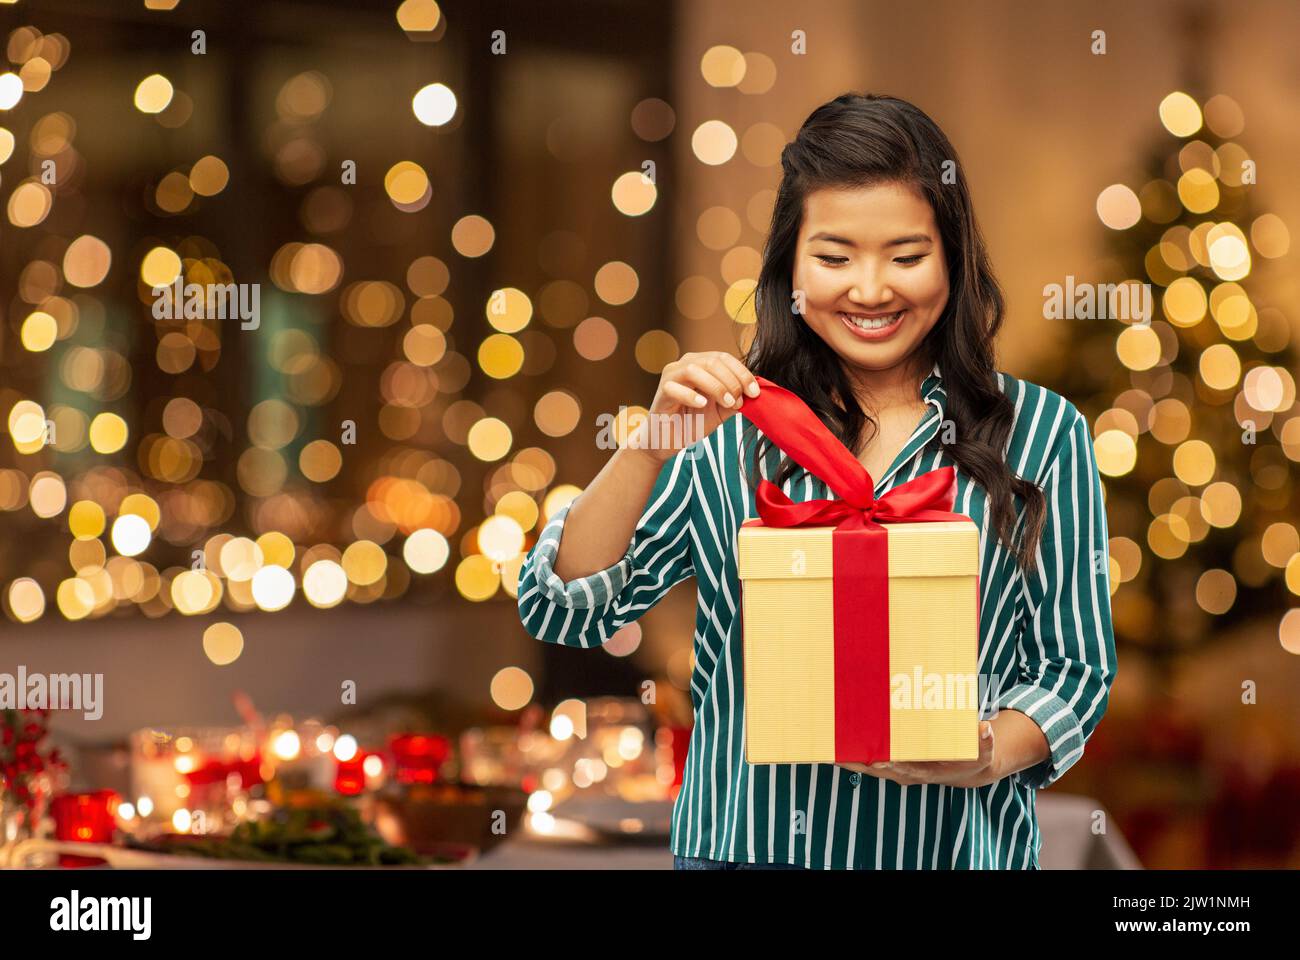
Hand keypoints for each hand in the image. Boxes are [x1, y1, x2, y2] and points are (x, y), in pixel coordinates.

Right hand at [635, 352, 760, 462]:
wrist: (667, 441)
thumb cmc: (692, 422)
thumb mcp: (720, 411)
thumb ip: (735, 400)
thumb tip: (754, 393)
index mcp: (701, 364)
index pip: (724, 358)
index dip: (742, 373)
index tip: (755, 392)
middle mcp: (684, 365)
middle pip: (712, 361)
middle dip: (732, 380)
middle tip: (740, 400)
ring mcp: (671, 377)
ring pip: (694, 369)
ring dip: (716, 386)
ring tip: (727, 403)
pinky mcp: (661, 392)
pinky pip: (674, 388)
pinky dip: (691, 395)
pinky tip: (702, 404)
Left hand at [839, 720, 998, 787]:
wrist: (963, 768)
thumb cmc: (971, 759)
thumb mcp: (982, 753)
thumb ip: (984, 743)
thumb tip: (984, 729)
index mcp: (920, 771)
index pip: (899, 768)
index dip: (886, 763)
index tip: (874, 758)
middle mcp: (901, 770)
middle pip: (871, 766)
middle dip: (852, 758)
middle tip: (831, 746)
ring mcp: (892, 765)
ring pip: (863, 761)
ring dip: (844, 752)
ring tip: (823, 739)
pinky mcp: (888, 758)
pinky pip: (865, 754)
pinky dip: (850, 747)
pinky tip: (834, 735)